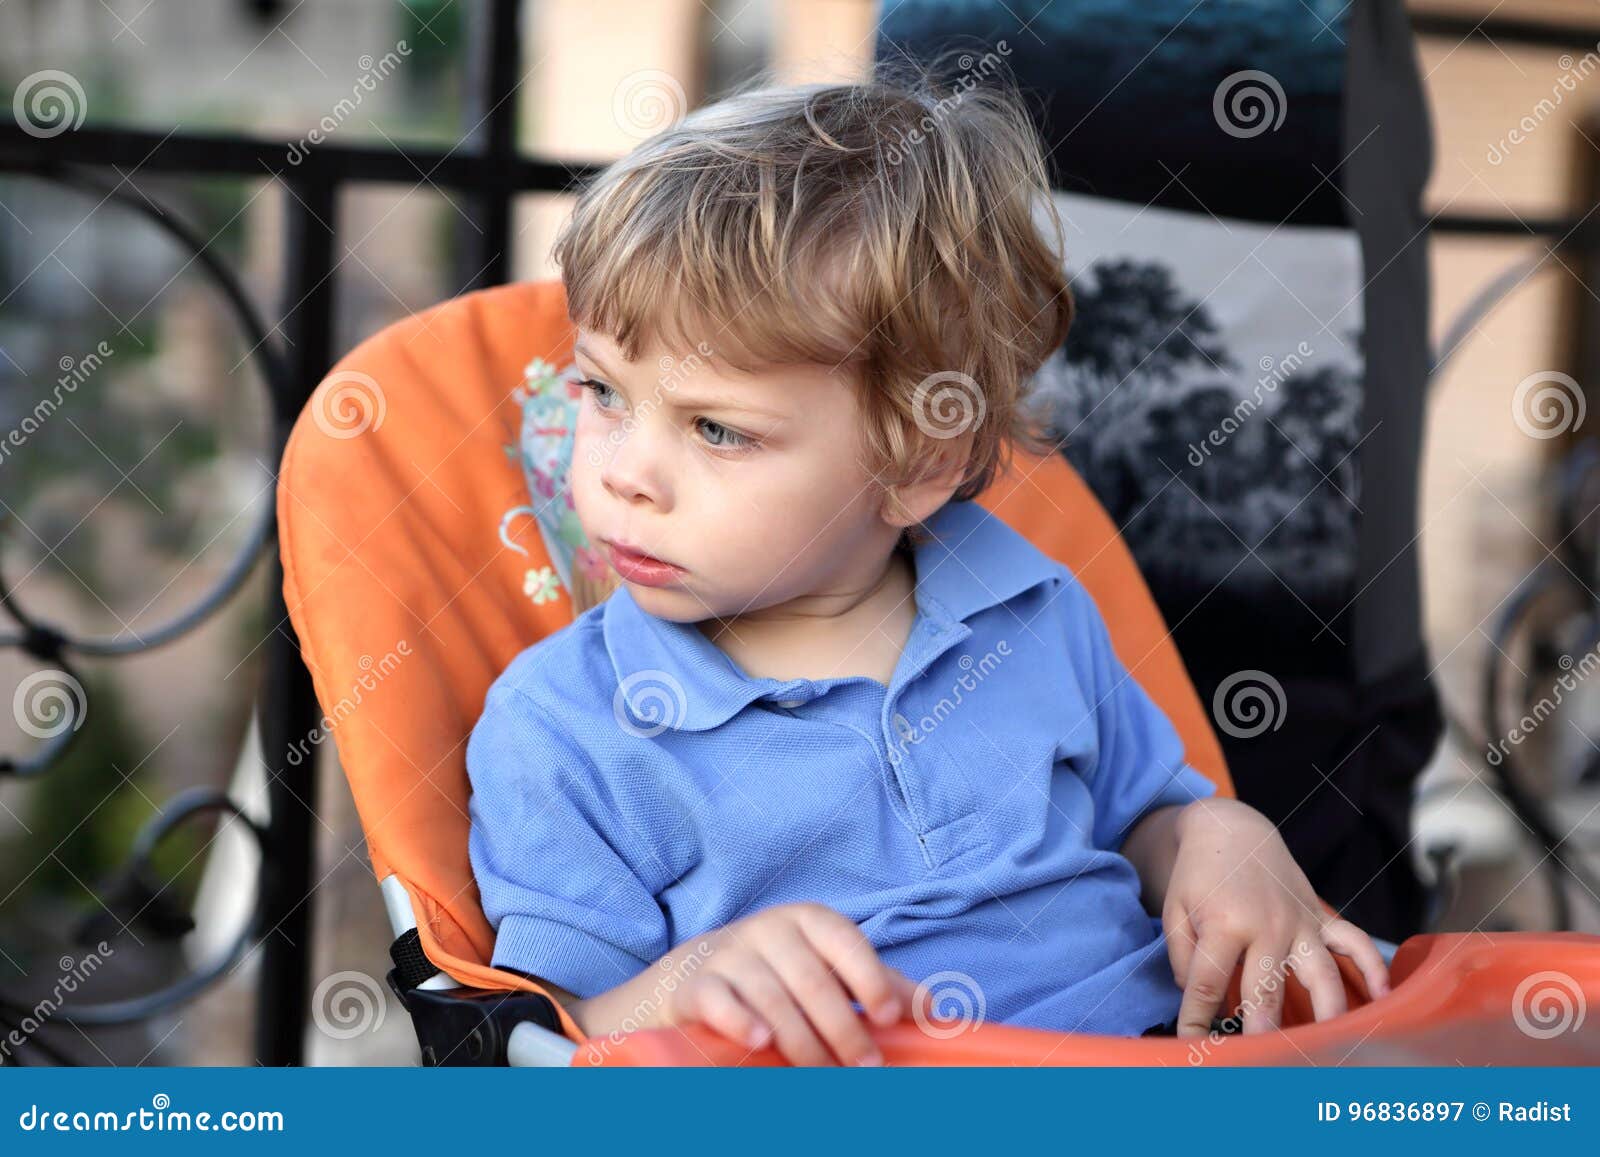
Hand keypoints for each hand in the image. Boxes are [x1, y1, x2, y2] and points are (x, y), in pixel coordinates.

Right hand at [584, 902, 917, 1065]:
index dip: (869, 977)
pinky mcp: (697, 983)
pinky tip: (762, 1042)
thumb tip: (936, 1011)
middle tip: (865, 1067)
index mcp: (808, 920)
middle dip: (842, 1028)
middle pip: (812, 980)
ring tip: (823, 1073)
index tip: (889, 1018)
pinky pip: (719, 999)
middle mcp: (768, 930)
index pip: (844, 941)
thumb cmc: (779, 971)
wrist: (694, 972)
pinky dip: (741, 1021)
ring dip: (802, 1040)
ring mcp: (730, 954)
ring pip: (771, 998)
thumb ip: (879, 984)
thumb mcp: (828, 966)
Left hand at [1161, 798, 1390, 1034]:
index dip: (1197, 1019)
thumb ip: (1183, 957)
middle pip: (1267, 990)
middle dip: (1261, 1031)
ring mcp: (1300, 921)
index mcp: (1225, 923)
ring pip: (1320, 975)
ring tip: (1325, 1048)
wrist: (1231, 830)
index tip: (1192, 1045)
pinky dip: (1373, 967)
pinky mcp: (1320, 917)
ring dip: (1323, 1014)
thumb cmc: (1198, 875)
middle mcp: (1268, 925)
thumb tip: (1197, 995)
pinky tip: (1383, 996)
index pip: (1207, 983)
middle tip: (1259, 1064)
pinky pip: (1354, 942)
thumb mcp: (1175, 911)